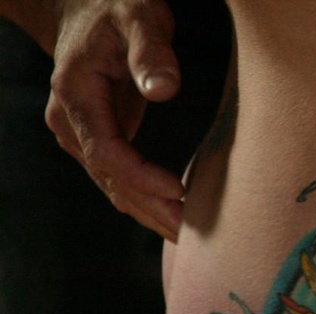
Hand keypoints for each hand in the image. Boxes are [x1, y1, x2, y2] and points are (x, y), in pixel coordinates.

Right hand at [45, 0, 183, 241]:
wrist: (83, 7)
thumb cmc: (115, 8)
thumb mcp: (138, 17)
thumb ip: (151, 51)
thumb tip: (165, 89)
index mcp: (76, 95)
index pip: (107, 151)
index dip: (142, 177)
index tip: (180, 191)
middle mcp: (70, 122)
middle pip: (111, 179)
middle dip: (152, 208)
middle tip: (193, 233)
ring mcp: (79, 135)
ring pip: (114, 186)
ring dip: (150, 212)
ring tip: (188, 235)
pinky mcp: (96, 140)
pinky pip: (119, 178)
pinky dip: (145, 199)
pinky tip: (173, 215)